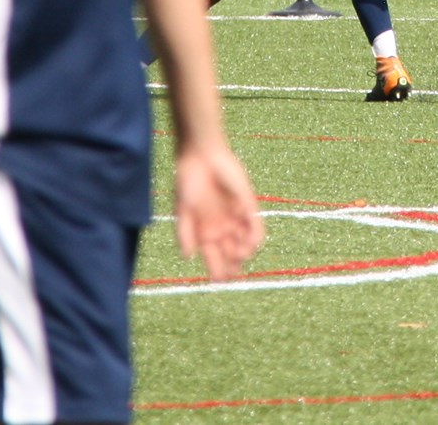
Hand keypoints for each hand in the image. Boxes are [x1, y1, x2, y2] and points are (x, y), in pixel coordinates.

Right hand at [174, 145, 264, 279]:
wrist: (201, 157)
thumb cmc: (188, 182)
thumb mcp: (182, 211)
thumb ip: (184, 233)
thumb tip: (188, 257)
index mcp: (204, 231)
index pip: (213, 257)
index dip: (217, 270)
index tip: (219, 281)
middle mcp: (221, 227)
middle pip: (230, 253)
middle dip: (232, 265)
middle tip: (233, 275)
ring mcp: (235, 216)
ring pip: (244, 241)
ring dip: (243, 252)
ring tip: (240, 257)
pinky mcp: (247, 203)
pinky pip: (255, 224)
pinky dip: (255, 236)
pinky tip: (251, 245)